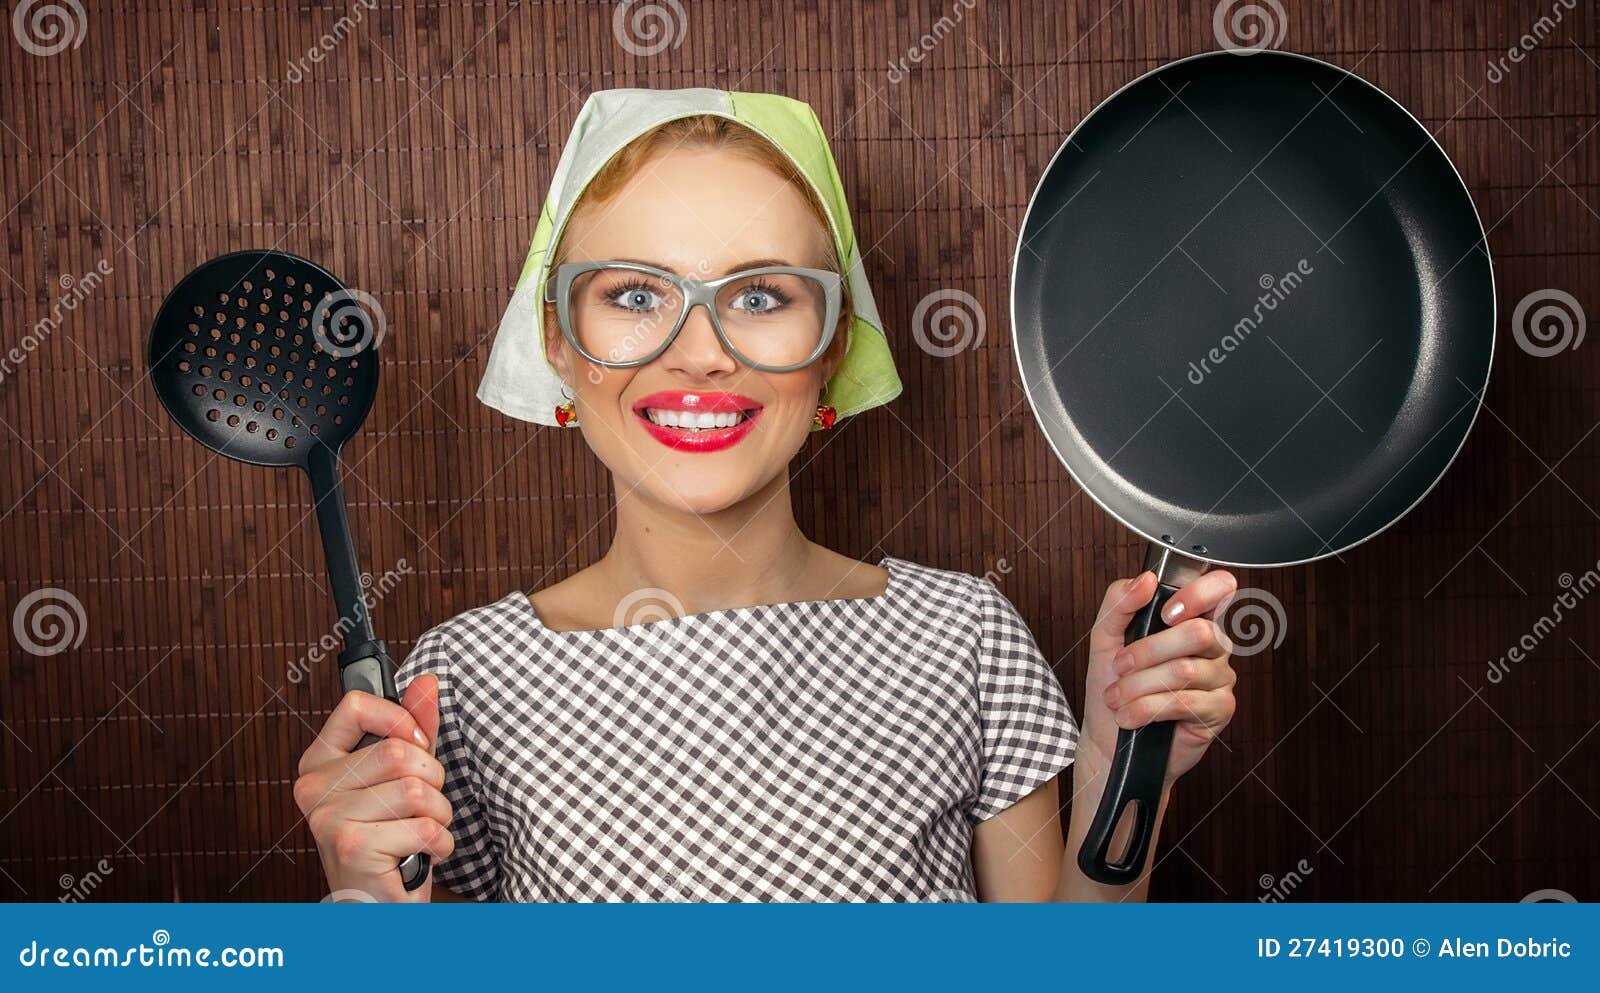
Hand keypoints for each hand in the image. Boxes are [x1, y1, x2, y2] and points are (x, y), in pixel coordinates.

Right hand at [293, 677, 452, 901]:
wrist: (379, 907)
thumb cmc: (390, 842)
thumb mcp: (402, 778)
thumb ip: (413, 729)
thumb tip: (427, 682)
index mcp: (320, 763)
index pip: (355, 705)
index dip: (399, 719)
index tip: (415, 743)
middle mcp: (313, 788)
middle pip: (399, 750)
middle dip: (432, 781)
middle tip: (418, 808)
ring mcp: (327, 818)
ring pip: (416, 789)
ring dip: (438, 816)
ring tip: (419, 834)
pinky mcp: (352, 847)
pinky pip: (424, 826)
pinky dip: (438, 845)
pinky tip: (418, 857)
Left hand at [1078, 570, 1239, 784]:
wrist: (1107, 738)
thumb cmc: (1112, 686)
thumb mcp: (1104, 637)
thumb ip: (1120, 602)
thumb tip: (1146, 579)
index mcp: (1190, 619)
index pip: (1220, 588)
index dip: (1199, 593)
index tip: (1166, 612)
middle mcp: (1212, 646)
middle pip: (1199, 633)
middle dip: (1147, 651)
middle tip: (1121, 667)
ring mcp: (1220, 678)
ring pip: (1185, 670)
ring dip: (1138, 686)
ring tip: (1118, 697)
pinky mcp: (1219, 710)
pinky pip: (1186, 702)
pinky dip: (1147, 708)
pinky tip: (1131, 716)